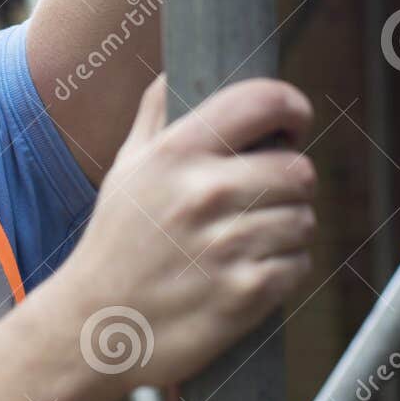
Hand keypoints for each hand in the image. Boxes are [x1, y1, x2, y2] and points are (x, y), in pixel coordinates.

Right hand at [65, 74, 316, 391]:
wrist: (96, 328)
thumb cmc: (115, 243)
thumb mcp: (126, 170)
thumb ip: (156, 115)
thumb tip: (177, 72)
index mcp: (175, 153)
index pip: (262, 102)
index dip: (291, 107)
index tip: (293, 123)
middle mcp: (203, 194)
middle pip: (298, 169)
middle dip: (291, 182)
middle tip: (268, 195)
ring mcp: (226, 246)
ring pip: (304, 219)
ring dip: (289, 229)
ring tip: (252, 239)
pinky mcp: (245, 294)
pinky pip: (299, 265)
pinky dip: (286, 269)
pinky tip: (253, 272)